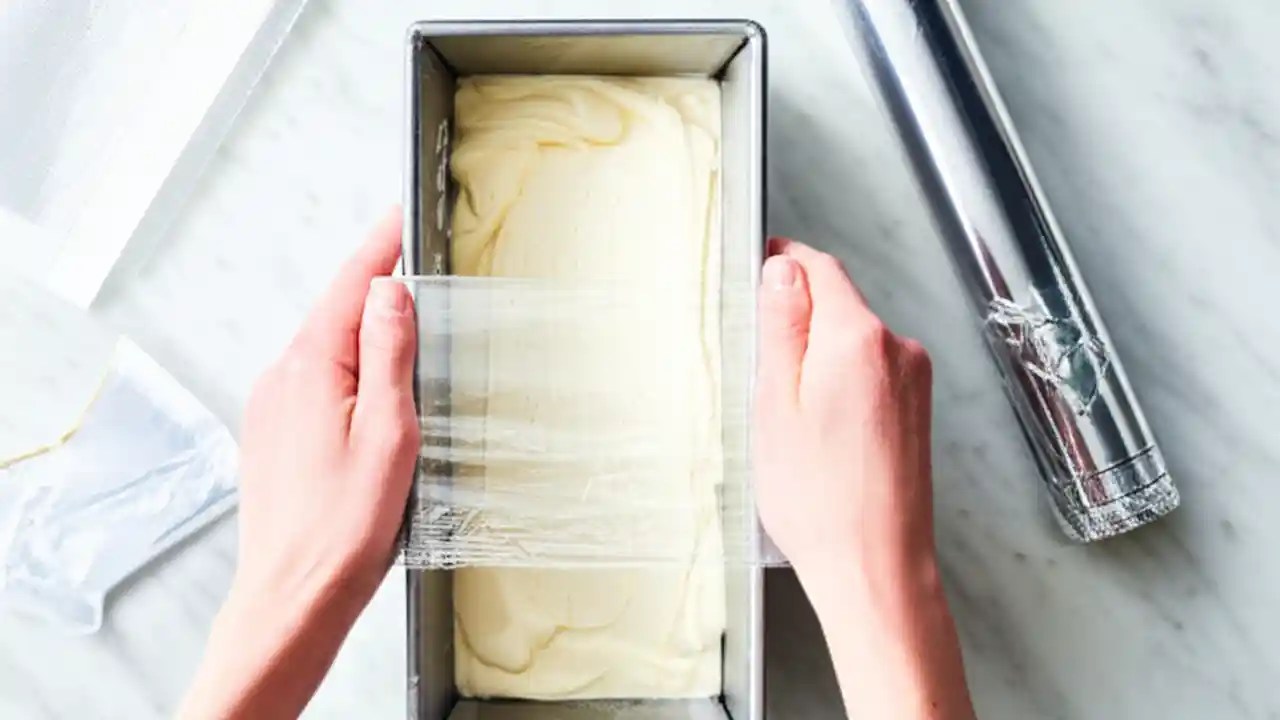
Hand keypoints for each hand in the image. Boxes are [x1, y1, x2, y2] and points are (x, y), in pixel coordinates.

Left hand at [233, 208, 416, 615]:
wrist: (294, 594)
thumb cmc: (345, 526)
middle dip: (377, 290)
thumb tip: (390, 290)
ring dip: (365, 336)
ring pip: (326, 350)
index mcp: (310, 368)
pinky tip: (374, 395)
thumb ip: (389, 352)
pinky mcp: (273, 434)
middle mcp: (281, 378)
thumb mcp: (389, 431)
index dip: (380, 247)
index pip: (350, 285)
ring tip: (408, 336)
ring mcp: (272, 407)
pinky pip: (315, 381)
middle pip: (336, 313)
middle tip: (419, 270)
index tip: (401, 215)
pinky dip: (348, 371)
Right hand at [754, 237, 973, 718]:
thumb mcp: (775, 404)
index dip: (782, 264)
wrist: (874, 567)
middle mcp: (897, 350)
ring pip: (852, 340)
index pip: (819, 267)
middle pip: (838, 303)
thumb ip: (780, 327)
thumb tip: (781, 269)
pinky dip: (839, 386)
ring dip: (818, 358)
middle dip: (797, 322)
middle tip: (761, 373)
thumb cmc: (820, 501)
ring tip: (790, 418)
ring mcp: (913, 380)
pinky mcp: (916, 409)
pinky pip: (869, 374)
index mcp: (858, 338)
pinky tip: (818, 434)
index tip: (755, 274)